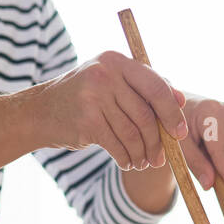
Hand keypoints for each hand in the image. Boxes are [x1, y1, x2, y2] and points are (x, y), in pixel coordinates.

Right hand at [37, 51, 187, 170]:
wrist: (42, 111)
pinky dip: (126, 158)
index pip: (155, 87)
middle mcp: (105, 75)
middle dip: (157, 142)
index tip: (180, 133)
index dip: (172, 112)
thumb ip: (145, 87)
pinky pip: (117, 145)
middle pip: (145, 115)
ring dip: (141, 154)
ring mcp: (94, 96)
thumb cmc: (86, 98)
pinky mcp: (86, 120)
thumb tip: (180, 99)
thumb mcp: (113, 83)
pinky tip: (127, 162)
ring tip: (142, 162)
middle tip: (160, 158)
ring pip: (132, 134)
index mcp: (117, 61)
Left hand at [176, 94, 223, 197]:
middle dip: (223, 172)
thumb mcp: (178, 146)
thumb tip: (210, 185)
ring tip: (201, 154)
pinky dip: (223, 156)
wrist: (173, 106)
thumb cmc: (172, 127)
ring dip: (221, 164)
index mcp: (211, 112)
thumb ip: (194, 163)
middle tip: (203, 175)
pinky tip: (207, 147)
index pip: (223, 152)